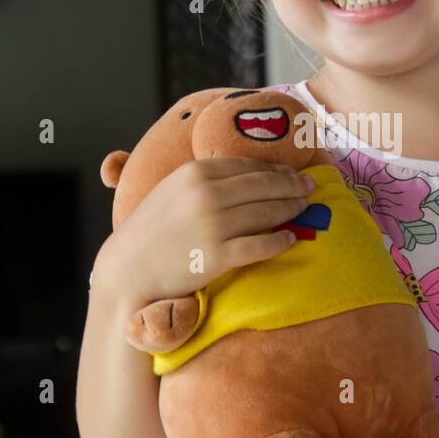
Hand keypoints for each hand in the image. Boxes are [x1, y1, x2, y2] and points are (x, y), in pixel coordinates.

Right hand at [92, 157, 312, 309]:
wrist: (128, 270)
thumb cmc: (151, 231)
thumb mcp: (173, 190)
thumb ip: (205, 179)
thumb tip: (247, 174)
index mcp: (194, 173)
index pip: (247, 166)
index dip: (276, 170)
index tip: (293, 174)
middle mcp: (205, 195)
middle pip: (263, 186)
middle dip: (292, 186)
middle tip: (310, 188)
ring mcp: (212, 226)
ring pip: (266, 212)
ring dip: (291, 209)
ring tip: (303, 209)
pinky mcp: (217, 256)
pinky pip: (260, 246)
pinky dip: (279, 241)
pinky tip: (289, 240)